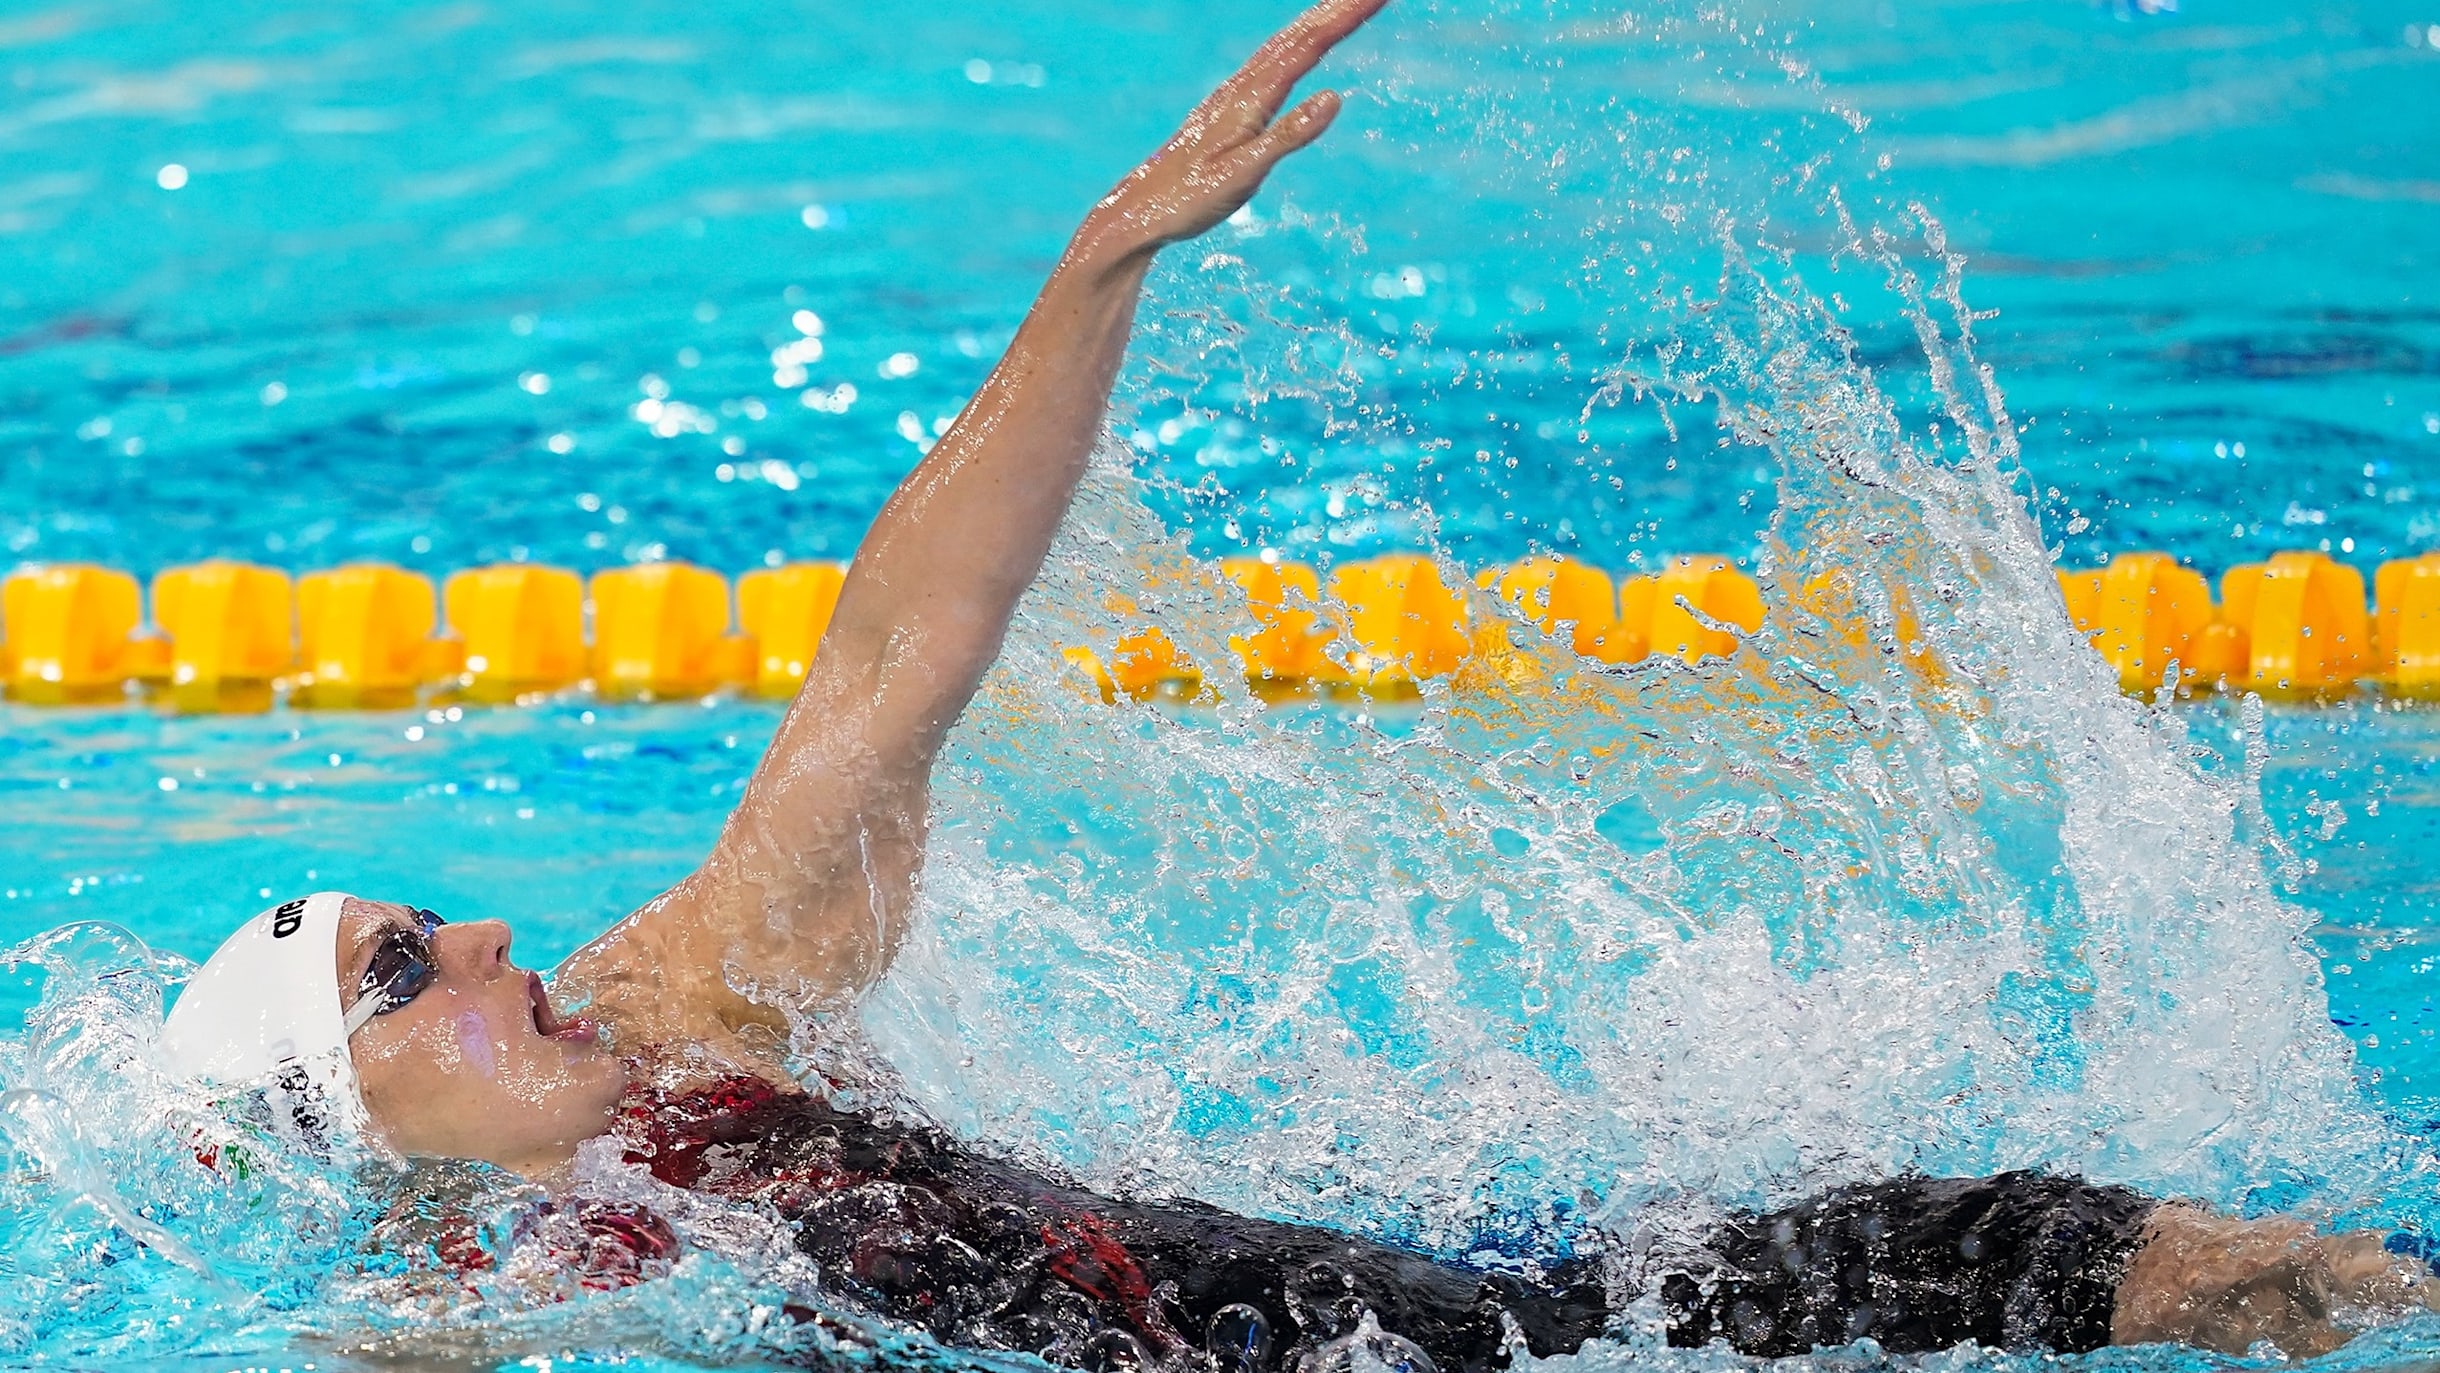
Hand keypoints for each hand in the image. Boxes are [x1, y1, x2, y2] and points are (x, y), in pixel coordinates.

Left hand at [1075, 0, 1387, 266]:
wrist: (1138, 214)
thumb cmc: (1186, 201)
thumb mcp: (1242, 176)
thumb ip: (1287, 136)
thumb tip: (1335, 97)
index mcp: (1248, 99)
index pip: (1307, 47)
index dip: (1344, 17)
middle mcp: (1241, 88)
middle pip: (1299, 36)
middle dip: (1338, 9)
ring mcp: (1234, 97)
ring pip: (1284, 45)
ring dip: (1319, 20)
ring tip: (1349, 4)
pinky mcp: (1229, 109)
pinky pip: (1272, 63)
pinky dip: (1297, 43)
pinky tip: (1301, 44)